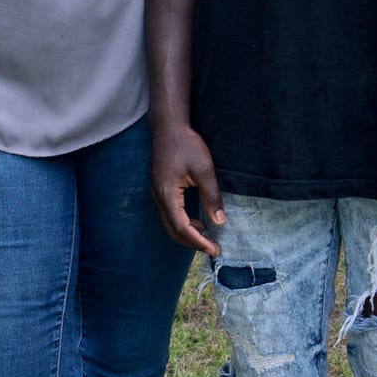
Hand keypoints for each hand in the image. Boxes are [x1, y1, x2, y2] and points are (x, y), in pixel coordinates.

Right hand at [150, 120, 223, 255]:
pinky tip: (198, 221)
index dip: (199, 242)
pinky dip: (183, 223)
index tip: (215, 250)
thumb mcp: (204, 169)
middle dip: (193, 243)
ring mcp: (157, 194)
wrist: (168, 126)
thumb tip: (220, 221)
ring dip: (188, 234)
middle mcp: (159, 198)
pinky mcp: (160, 190)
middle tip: (213, 249)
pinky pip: (170, 215)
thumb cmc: (185, 144)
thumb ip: (212, 196)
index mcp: (168, 195)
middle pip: (173, 231)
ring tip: (207, 238)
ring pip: (170, 224)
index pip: (182, 227)